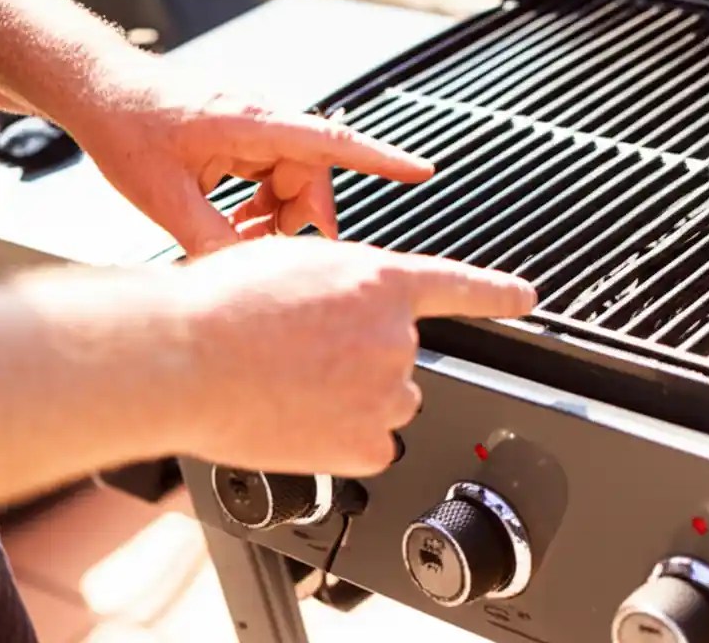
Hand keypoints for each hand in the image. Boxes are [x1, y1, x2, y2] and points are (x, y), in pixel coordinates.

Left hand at [63, 53, 431, 256]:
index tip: (422, 172)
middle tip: (274, 252)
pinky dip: (262, 204)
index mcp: (253, 123)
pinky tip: (232, 222)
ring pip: (294, 179)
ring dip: (276, 214)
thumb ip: (212, 240)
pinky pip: (274, 175)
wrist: (97, 91)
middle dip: (300, 218)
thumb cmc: (127, 128)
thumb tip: (250, 277)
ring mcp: (257, 125)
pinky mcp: (247, 135)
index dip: (382, 161)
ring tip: (237, 237)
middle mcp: (264, 119)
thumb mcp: (163, 198)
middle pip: (313, 175)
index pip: (333, 143)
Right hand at [173, 236, 536, 476]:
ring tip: (290, 385)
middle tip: (303, 357)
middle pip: (399, 358)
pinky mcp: (368, 443)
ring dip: (350, 399)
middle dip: (360, 360)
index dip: (498, 294)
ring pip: (383, 401)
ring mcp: (387, 392)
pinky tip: (299, 420)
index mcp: (380, 283)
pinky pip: (368, 445)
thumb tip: (343, 309)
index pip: (459, 287)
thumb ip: (340, 287)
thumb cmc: (219, 306)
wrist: (182, 356)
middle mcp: (396, 337)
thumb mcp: (291, 263)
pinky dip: (340, 440)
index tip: (526, 298)